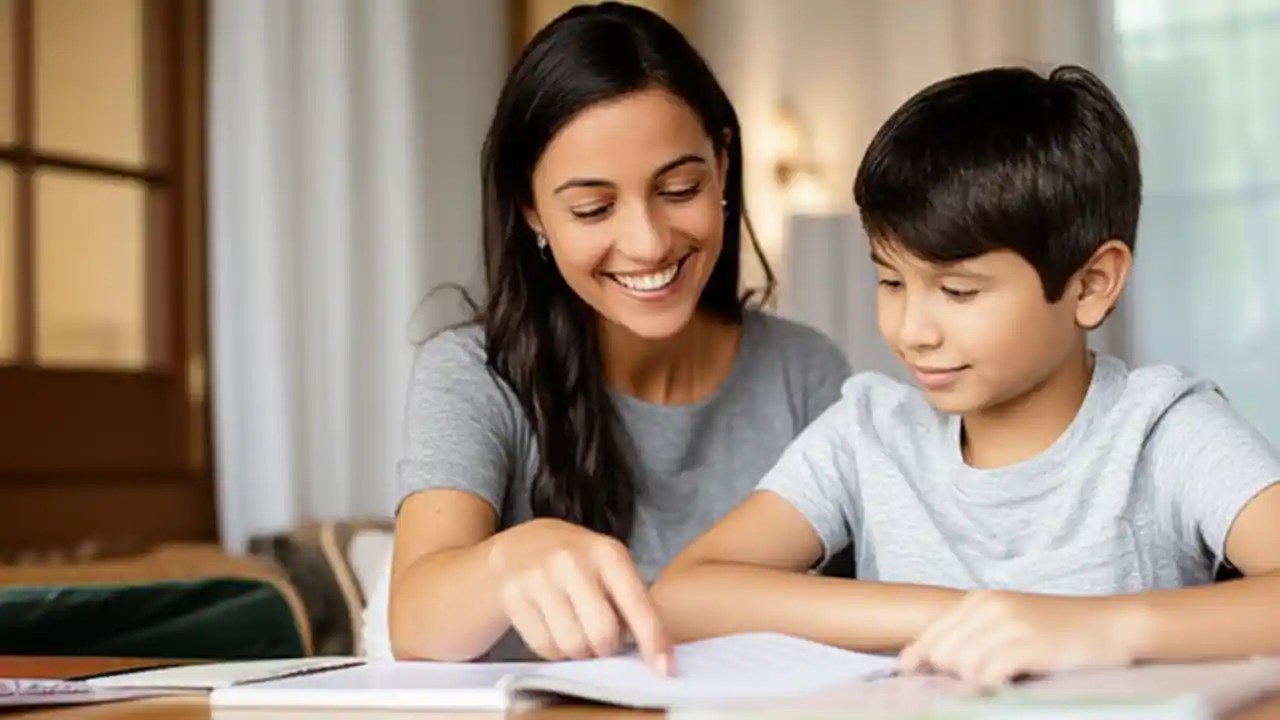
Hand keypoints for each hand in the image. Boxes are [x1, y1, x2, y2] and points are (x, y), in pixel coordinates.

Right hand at [489, 518, 672, 674]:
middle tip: (602, 637)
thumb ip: (633, 601)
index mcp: (607, 552)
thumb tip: (658, 651)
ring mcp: (538, 578)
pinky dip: (554, 650)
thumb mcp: (608, 565)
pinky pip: (544, 648)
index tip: (665, 667)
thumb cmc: (575, 562)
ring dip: (579, 650)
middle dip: (606, 647)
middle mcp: (572, 561)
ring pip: (572, 646)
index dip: (653, 640)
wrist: (519, 547)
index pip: (637, 605)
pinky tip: (553, 628)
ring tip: (576, 629)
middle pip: (603, 635)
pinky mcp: (513, 597)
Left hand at [897, 590, 1143, 688]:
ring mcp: (1009, 625)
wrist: (1113, 625)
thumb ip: (974, 637)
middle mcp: (990, 608)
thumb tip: (932, 663)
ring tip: (993, 688)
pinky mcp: (1028, 646)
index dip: (916, 659)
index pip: (933, 635)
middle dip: (947, 677)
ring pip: (962, 666)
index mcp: (980, 601)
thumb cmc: (1061, 631)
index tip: (905, 676)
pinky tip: (1000, 692)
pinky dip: (988, 688)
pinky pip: (988, 675)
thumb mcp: (1011, 622)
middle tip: (966, 690)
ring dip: (970, 685)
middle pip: (943, 654)